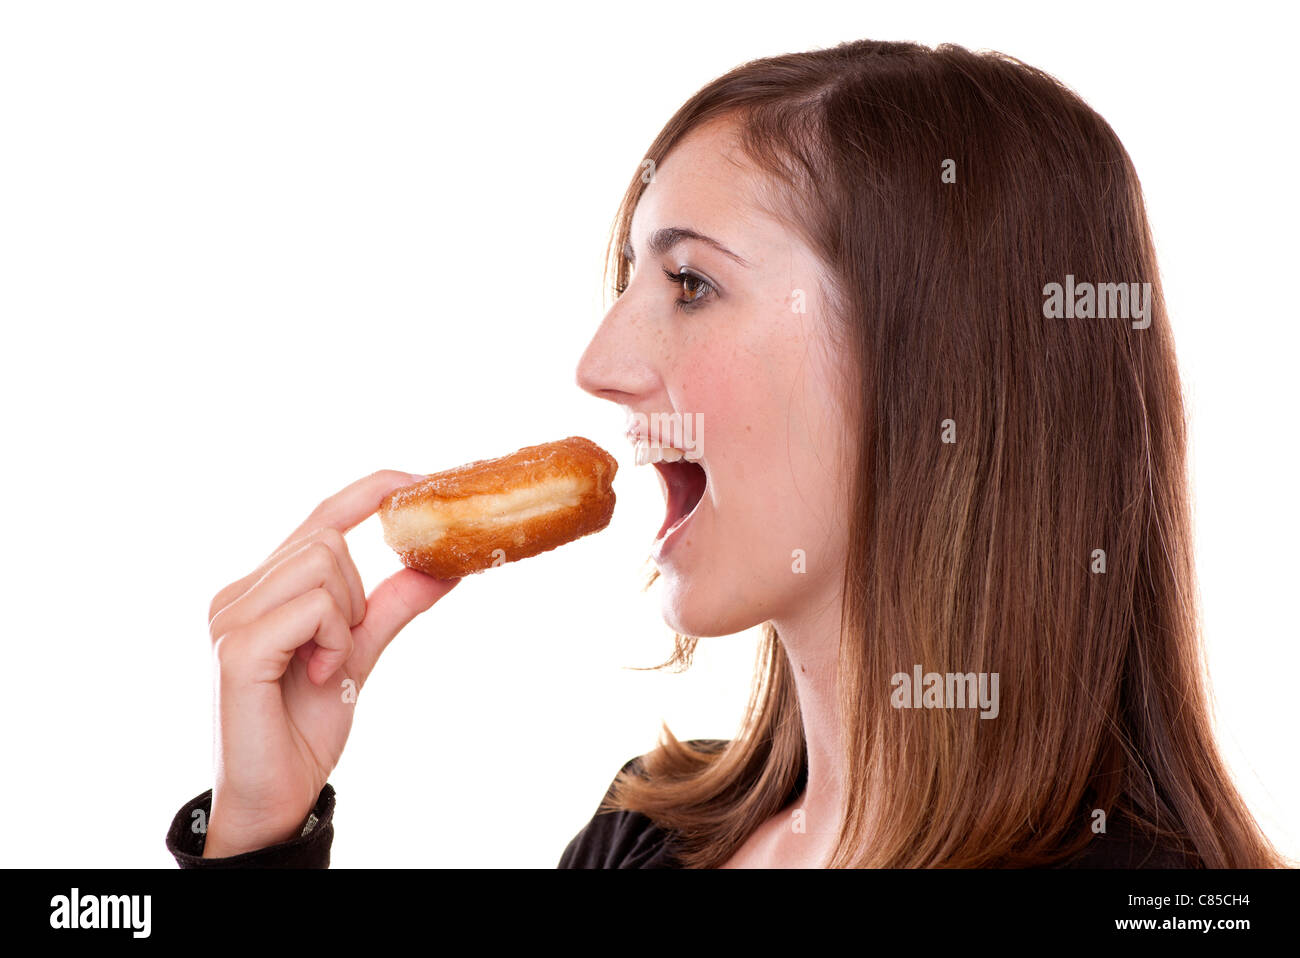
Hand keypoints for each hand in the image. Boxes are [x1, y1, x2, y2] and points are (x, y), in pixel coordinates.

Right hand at [201, 470, 457, 856]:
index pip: (319, 515)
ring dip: (347, 620)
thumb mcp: (360, 652)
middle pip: (329, 539)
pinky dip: (334, 640)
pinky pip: (314, 608)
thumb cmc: (304, 727)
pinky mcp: (237, 646)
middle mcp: (238, 592)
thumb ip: (393, 605)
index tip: (418, 479)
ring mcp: (230, 616)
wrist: (275, 798)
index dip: (370, 490)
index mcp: (263, 588)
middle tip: (341, 650)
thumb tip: (444, 564)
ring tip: (326, 667)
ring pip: (324, 565)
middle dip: (357, 593)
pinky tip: (319, 676)